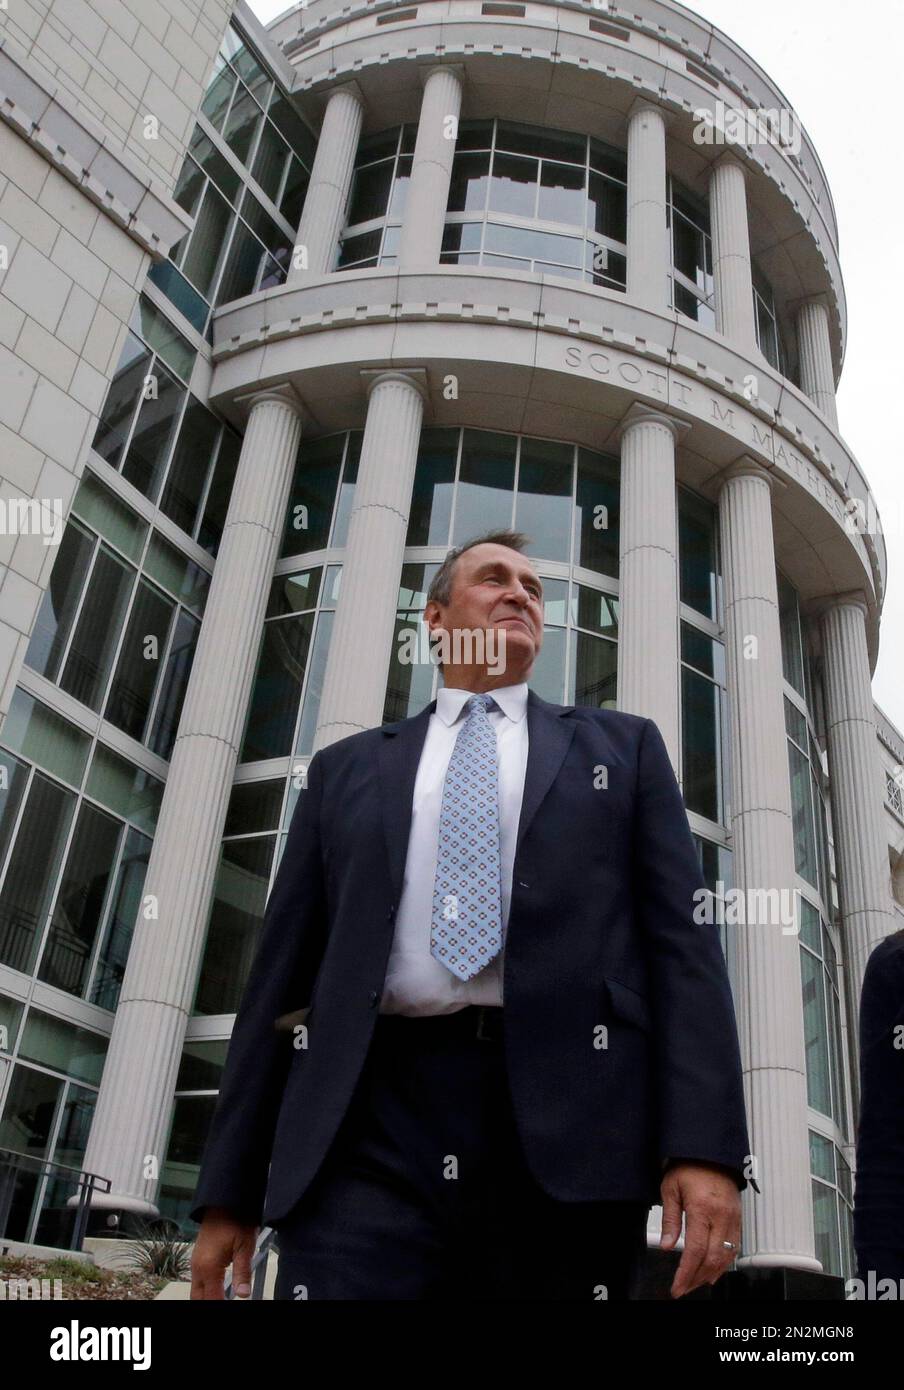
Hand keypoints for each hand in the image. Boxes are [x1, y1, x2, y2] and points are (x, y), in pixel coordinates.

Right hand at [190, 1206, 258, 1299]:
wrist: (223, 1200)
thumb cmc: (234, 1218)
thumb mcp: (245, 1246)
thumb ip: (243, 1273)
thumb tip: (243, 1294)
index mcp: (208, 1267)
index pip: (213, 1300)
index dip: (221, 1306)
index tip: (232, 1306)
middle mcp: (197, 1267)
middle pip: (199, 1299)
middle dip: (211, 1303)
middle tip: (225, 1303)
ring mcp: (196, 1262)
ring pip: (197, 1291)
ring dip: (207, 1298)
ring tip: (222, 1298)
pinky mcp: (198, 1257)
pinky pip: (198, 1281)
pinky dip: (205, 1290)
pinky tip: (217, 1290)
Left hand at [659, 1161, 741, 1298]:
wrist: (711, 1151)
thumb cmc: (689, 1166)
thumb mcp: (671, 1188)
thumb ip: (670, 1219)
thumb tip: (668, 1246)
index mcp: (702, 1209)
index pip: (695, 1251)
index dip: (686, 1273)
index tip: (677, 1287)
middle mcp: (721, 1216)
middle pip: (712, 1259)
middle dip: (697, 1279)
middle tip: (684, 1288)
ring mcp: (733, 1218)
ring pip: (726, 1257)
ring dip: (711, 1274)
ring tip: (696, 1283)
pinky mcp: (738, 1218)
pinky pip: (735, 1247)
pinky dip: (724, 1263)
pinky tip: (714, 1270)